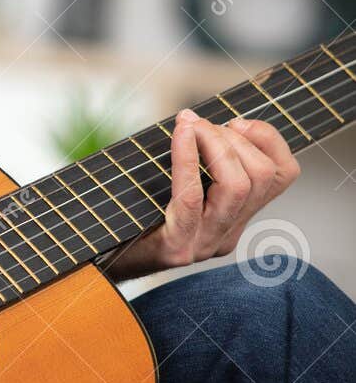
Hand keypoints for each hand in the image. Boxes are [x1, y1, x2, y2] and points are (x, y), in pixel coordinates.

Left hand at [109, 109, 300, 278]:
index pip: (282, 175)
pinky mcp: (177, 247)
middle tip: (202, 125)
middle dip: (235, 138)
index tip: (237, 121)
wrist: (99, 264)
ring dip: (216, 144)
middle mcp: (227, 233)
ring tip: (191, 128)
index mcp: (235, 218)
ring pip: (238, 187)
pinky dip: (187, 158)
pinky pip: (192, 197)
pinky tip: (180, 135)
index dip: (268, 138)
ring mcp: (205, 244)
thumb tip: (198, 117)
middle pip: (262, 177)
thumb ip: (196, 162)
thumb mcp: (173, 186)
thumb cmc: (132, 214)